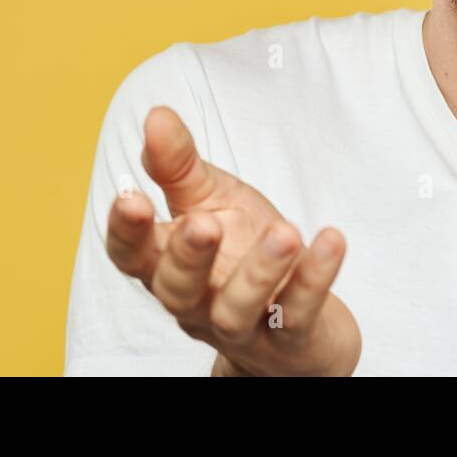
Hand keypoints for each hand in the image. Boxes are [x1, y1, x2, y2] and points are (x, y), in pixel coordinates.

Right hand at [105, 105, 360, 375]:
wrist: (299, 327)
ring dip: (258, 272)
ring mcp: (244, 327)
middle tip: (202, 223)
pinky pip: (298, 315)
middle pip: (176, 290)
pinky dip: (315, 279)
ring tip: (285, 232)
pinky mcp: (291, 340)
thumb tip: (156, 115)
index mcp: (169, 265)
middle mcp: (198, 303)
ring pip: (235, 310)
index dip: (126, 232)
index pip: (133, 256)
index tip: (130, 197)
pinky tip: (330, 240)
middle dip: (187, 257)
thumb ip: (179, 166)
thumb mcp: (211, 201)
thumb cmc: (242, 252)